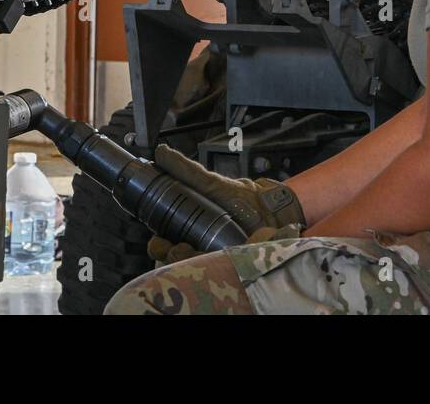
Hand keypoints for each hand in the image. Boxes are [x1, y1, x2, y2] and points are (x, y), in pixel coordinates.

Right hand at [145, 146, 305, 264]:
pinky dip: (211, 269)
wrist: (272, 209)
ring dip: (189, 262)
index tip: (158, 241)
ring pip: (192, 270)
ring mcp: (215, 263)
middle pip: (173, 261)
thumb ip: (187, 171)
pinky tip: (213, 259)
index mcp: (187, 231)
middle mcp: (198, 249)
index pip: (162, 245)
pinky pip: (215, 276)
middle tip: (177, 247)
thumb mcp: (212, 183)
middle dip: (170, 256)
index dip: (157, 245)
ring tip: (194, 251)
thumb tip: (162, 152)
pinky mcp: (232, 271)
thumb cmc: (241, 198)